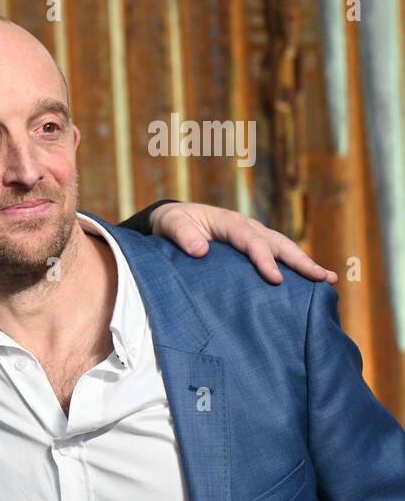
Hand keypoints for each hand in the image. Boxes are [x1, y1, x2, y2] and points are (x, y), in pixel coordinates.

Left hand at [149, 203, 336, 285]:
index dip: (264, 259)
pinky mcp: (253, 247)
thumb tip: (200, 251)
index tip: (276, 279)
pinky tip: (309, 283)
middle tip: (323, 278)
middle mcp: (247, 227)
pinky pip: (277, 255)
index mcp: (230, 222)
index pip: (251, 241)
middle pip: (278, 244)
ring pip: (284, 249)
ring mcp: (254, 236)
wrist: (173, 217)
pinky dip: (294, 267)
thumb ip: (183, 235)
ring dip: (306, 264)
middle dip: (301, 261)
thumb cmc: (172, 222)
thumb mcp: (171, 225)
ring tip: (329, 280)